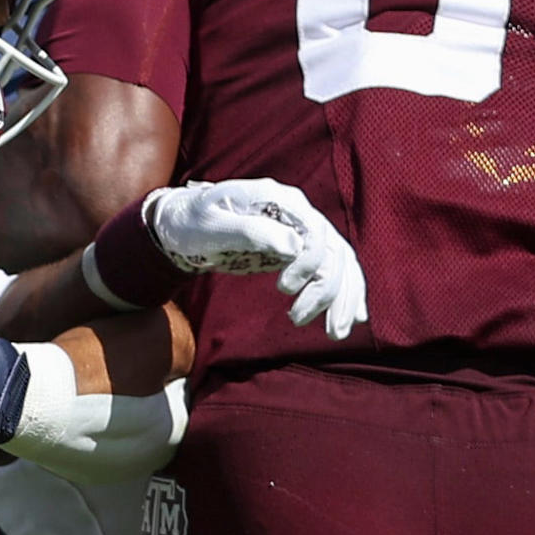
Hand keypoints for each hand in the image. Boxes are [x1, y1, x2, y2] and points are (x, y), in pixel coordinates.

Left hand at [143, 180, 366, 336]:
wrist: (180, 223)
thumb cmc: (190, 222)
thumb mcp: (210, 226)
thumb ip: (251, 232)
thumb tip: (295, 246)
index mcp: (279, 201)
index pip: (314, 232)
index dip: (308, 262)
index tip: (282, 289)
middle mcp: (298, 214)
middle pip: (332, 251)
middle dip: (329, 290)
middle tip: (301, 321)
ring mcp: (300, 232)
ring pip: (338, 263)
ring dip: (342, 298)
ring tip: (335, 333)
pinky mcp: (297, 251)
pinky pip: (330, 270)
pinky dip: (345, 293)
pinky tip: (353, 317)